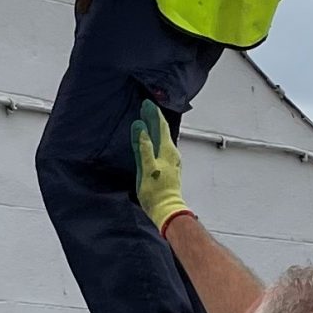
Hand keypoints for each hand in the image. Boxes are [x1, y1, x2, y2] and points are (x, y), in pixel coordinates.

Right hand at [131, 100, 190, 232]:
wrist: (167, 209)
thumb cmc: (156, 192)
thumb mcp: (147, 167)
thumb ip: (143, 146)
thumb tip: (140, 126)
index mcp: (167, 150)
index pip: (160, 126)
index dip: (153, 113)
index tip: (146, 103)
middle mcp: (172, 153)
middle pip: (162, 131)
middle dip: (153, 118)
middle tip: (145, 107)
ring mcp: (172, 160)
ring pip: (163, 139)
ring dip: (154, 129)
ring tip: (146, 120)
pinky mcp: (169, 168)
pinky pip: (162, 148)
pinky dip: (156, 140)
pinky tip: (151, 141)